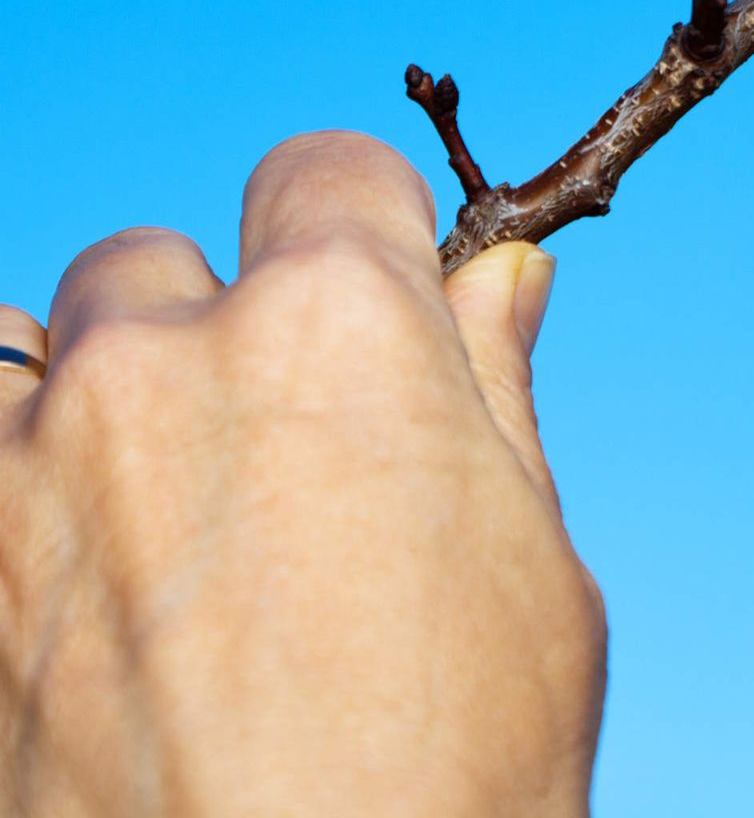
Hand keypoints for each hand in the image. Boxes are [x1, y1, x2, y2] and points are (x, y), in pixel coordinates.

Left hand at [0, 133, 605, 816]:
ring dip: (83, 392)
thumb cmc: (461, 771)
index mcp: (343, 326)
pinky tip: (64, 553)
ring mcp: (31, 466)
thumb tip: (505, 276)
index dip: (362, 222)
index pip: (326, 166)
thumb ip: (493, 388)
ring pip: (29, 340)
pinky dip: (9, 475)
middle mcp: (170, 359)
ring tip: (140, 501)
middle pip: (161, 258)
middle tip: (265, 453)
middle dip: (214, 328)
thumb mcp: (530, 561)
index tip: (373, 281)